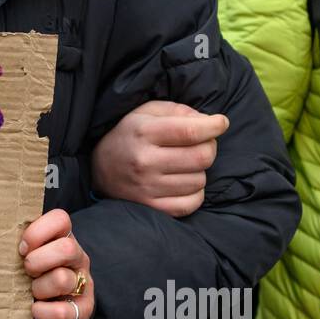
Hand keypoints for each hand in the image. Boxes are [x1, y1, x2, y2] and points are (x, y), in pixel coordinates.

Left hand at [18, 208, 93, 318]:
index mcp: (64, 237)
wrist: (56, 307)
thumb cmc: (35, 273)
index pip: (61, 219)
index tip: (22, 248)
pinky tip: (35, 309)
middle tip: (26, 270)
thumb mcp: (30, 254)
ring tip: (31, 291)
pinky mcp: (83, 308)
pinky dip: (43, 312)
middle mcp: (77, 257)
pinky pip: (62, 312)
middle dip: (37, 261)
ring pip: (62, 279)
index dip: (38, 232)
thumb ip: (20, 243)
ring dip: (39, 288)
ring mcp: (83, 282)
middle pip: (67, 248)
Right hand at [90, 100, 229, 216]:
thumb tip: (209, 122)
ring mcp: (147, 187)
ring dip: (199, 171)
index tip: (221, 123)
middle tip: (201, 144)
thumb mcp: (146, 112)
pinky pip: (192, 203)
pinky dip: (195, 193)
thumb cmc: (129, 135)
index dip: (214, 126)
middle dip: (209, 147)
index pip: (191, 131)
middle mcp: (144, 161)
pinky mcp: (151, 207)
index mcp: (143, 132)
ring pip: (200, 180)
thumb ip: (178, 111)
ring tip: (184, 164)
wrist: (99, 169)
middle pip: (202, 157)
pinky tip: (184, 183)